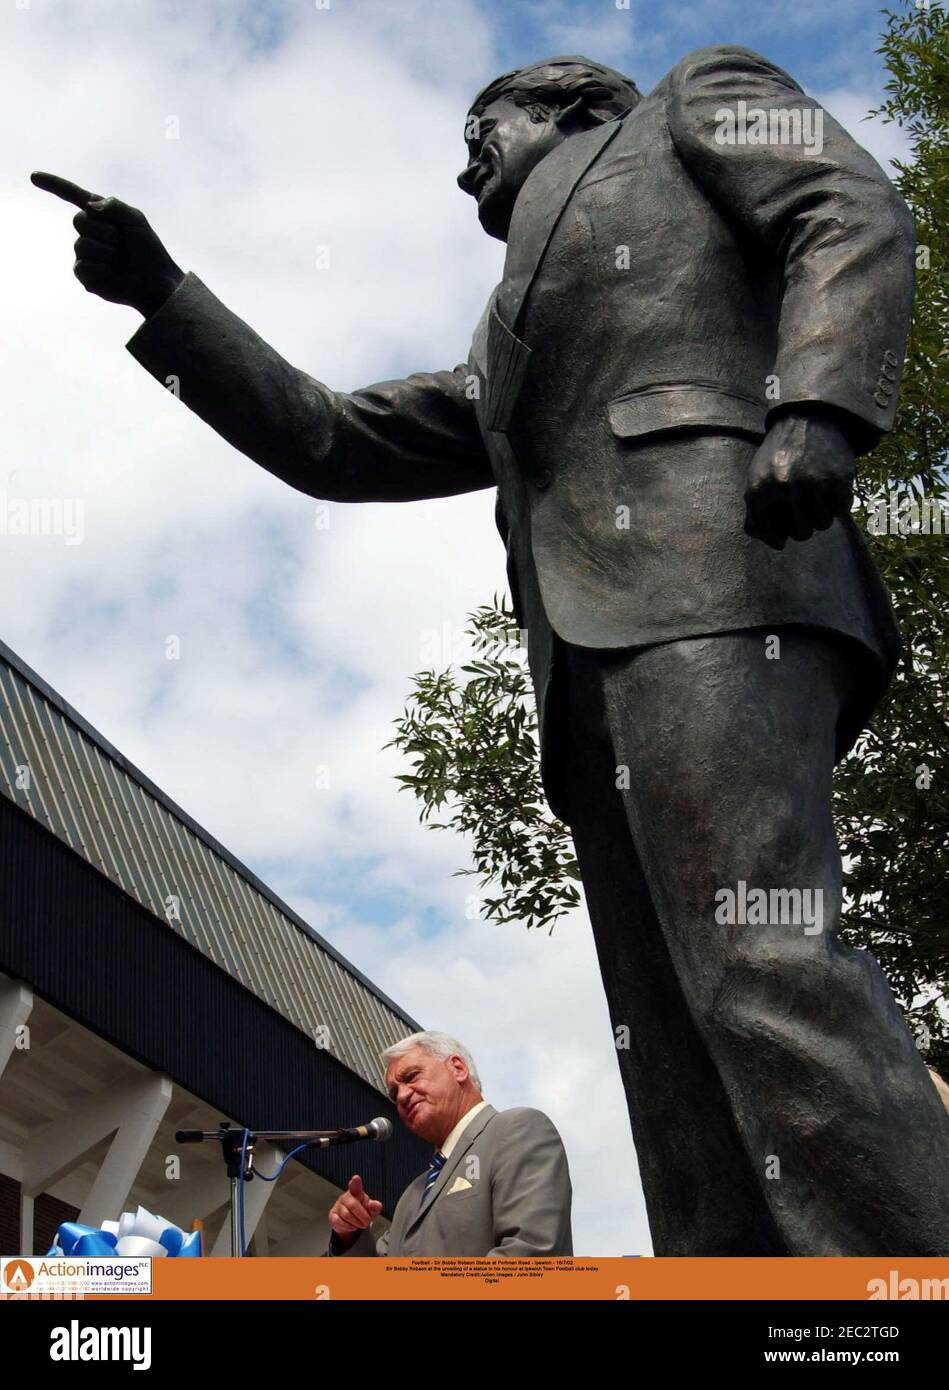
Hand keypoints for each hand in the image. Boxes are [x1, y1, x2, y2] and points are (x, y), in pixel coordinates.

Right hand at [31, 171, 184, 316]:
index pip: (73, 196)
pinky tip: (112, 272)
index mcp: (101, 215)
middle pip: (79, 220)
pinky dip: (101, 268)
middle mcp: (89, 233)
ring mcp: (85, 254)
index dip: (54, 186)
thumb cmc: (148, 250)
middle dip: (104, 230)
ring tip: (120, 259)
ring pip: (81, 244)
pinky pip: (82, 266)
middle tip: (121, 242)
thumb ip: (114, 206)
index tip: (34, 177)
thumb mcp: (136, 219)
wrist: (156, 280)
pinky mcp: (85, 275)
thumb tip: (90, 207)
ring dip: (106, 251)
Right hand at [328, 1174, 382, 1242]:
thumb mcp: (370, 1210)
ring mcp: (338, 1206)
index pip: (355, 1185)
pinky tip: (351, 1226)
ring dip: (356, 1223)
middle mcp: (346, 1197)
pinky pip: (338, 1222)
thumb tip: (377, 1205)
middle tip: (367, 1222)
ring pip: (346, 1215)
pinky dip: (348, 1227)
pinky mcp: (333, 1215)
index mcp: (356, 1192)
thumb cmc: (361, 1211)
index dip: (355, 1182)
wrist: (350, 1222)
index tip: (356, 1178)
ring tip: (360, 1224)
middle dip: (362, 1216)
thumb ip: (374, 1207)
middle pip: (352, 1205)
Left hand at [744, 408, 855, 548]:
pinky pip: (841, 511)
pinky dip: (838, 505)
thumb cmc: (779, 457)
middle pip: (801, 534)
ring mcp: (812, 481)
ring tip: (817, 497)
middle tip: (804, 509)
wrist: (807, 419)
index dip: (782, 534)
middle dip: (804, 526)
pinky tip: (831, 489)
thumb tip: (777, 544)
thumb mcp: (757, 480)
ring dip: (822, 516)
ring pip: (822, 525)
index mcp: (760, 490)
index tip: (785, 522)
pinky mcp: (838, 477)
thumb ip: (755, 515)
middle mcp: (784, 486)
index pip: (774, 535)